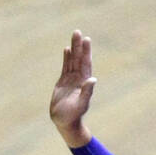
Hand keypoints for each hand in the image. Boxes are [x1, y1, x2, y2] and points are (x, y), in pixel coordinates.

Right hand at [50, 29, 95, 144]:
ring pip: (71, 61)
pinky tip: (67, 49)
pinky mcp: (63, 83)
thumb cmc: (73, 116)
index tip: (86, 40)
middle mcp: (78, 79)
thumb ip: (87, 92)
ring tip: (74, 35)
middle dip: (78, 46)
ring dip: (73, 49)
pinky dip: (66, 58)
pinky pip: (65, 67)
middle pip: (78, 59)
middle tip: (78, 32)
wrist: (64, 123)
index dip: (85, 52)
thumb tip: (93, 79)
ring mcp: (71, 80)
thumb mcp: (81, 105)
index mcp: (84, 83)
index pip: (85, 64)